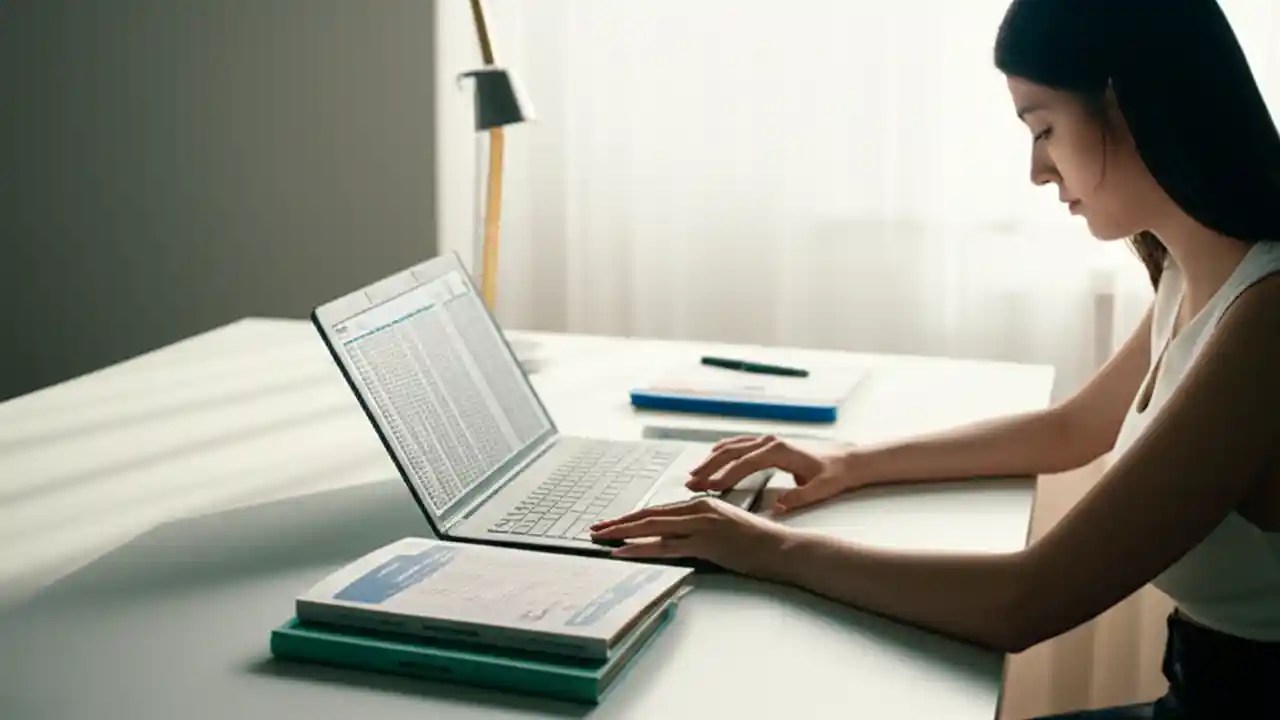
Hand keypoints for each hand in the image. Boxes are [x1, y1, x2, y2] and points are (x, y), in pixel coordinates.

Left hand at [588, 496, 793, 576]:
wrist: (781, 548)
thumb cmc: (756, 542)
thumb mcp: (724, 527)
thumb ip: (700, 528)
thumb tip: (675, 537)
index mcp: (702, 504)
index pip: (659, 510)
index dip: (633, 517)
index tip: (613, 522)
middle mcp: (698, 509)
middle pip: (650, 515)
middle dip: (620, 522)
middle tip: (596, 527)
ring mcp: (701, 525)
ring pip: (652, 527)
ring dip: (622, 532)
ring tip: (600, 537)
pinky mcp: (705, 542)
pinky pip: (665, 546)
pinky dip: (640, 548)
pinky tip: (622, 551)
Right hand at [684, 435, 865, 513]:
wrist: (845, 461)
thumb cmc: (833, 475)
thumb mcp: (820, 489)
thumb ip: (799, 497)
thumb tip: (779, 506)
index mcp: (779, 451)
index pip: (745, 463)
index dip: (726, 475)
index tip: (710, 488)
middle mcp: (769, 441)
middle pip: (731, 452)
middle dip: (709, 467)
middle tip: (690, 483)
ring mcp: (766, 440)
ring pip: (730, 447)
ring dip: (710, 460)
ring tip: (693, 475)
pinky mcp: (766, 443)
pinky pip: (737, 445)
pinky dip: (720, 453)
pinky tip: (709, 462)